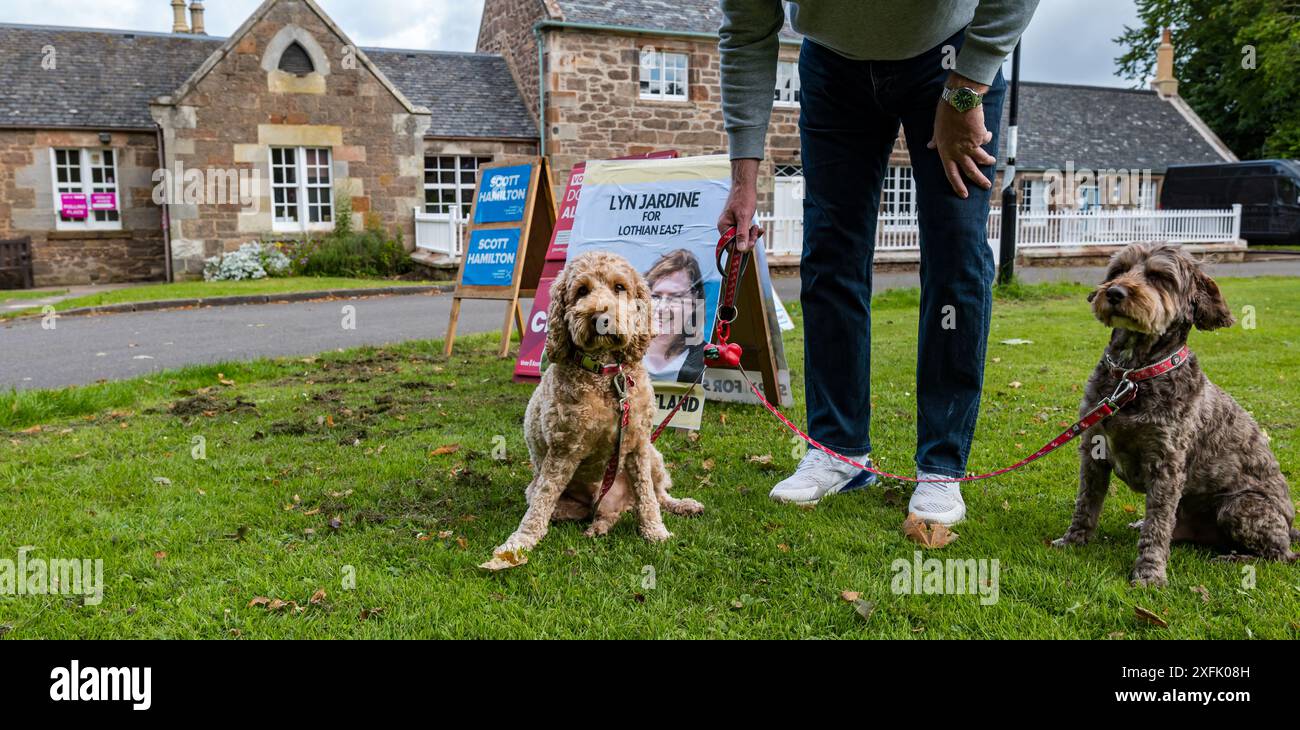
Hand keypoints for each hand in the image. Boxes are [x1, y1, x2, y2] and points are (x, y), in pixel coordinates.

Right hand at [718, 158, 764, 251]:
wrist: (745, 186)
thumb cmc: (743, 198)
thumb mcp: (744, 217)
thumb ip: (742, 234)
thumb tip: (741, 250)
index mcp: (723, 227)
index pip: (730, 246)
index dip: (742, 246)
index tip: (752, 241)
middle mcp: (726, 228)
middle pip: (737, 243)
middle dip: (748, 240)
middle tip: (756, 231)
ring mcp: (731, 226)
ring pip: (742, 239)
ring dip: (751, 236)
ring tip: (757, 227)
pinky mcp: (738, 224)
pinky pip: (744, 233)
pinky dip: (751, 231)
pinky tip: (757, 227)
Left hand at [927, 75, 994, 198]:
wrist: (959, 99)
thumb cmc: (946, 111)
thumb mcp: (936, 128)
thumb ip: (936, 139)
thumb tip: (930, 146)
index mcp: (944, 151)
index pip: (951, 173)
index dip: (957, 185)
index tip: (963, 195)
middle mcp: (957, 151)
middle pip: (970, 171)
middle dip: (979, 180)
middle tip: (986, 186)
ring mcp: (969, 145)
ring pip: (982, 159)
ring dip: (988, 160)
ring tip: (992, 161)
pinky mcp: (979, 137)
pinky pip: (985, 140)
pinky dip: (986, 136)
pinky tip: (985, 131)